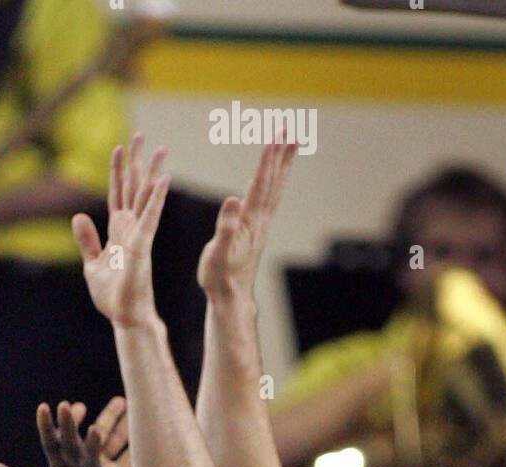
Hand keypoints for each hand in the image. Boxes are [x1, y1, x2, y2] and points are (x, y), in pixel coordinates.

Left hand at [72, 133, 169, 327]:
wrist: (125, 316)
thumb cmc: (112, 296)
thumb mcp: (92, 264)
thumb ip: (87, 241)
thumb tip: (78, 217)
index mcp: (118, 231)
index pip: (118, 194)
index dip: (118, 171)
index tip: (121, 147)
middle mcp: (130, 229)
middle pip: (134, 188)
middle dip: (137, 162)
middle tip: (142, 135)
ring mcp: (138, 235)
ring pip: (146, 197)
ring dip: (153, 173)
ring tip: (161, 148)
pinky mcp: (143, 245)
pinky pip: (151, 217)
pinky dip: (156, 199)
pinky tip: (164, 179)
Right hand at [197, 141, 294, 303]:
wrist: (231, 298)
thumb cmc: (219, 278)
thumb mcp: (217, 254)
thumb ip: (225, 228)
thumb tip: (233, 201)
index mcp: (250, 222)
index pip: (260, 184)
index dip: (267, 160)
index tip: (274, 137)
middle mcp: (260, 220)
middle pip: (273, 181)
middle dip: (279, 155)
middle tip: (288, 130)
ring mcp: (260, 225)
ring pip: (274, 188)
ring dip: (281, 165)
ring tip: (289, 144)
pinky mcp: (256, 231)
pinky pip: (268, 198)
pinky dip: (272, 181)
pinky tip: (270, 177)